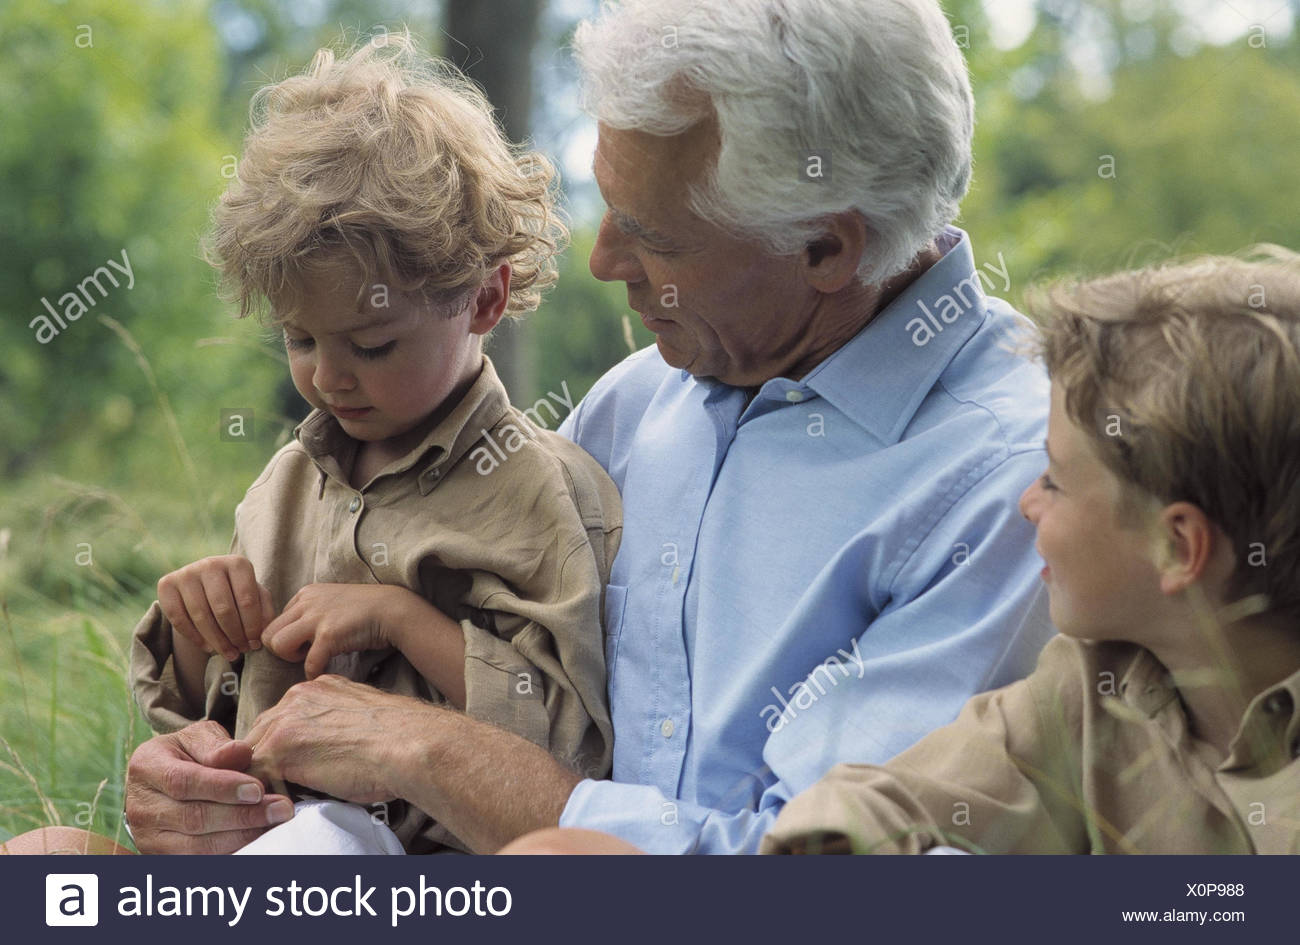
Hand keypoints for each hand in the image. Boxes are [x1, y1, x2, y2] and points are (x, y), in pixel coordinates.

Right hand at [124, 720, 293, 854]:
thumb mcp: (200, 737)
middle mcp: (140, 807)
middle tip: (281, 809)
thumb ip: (217, 745)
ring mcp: (148, 838)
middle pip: (193, 818)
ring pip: (197, 846)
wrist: (169, 777)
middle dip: (242, 815)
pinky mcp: (162, 858)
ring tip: (275, 823)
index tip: (257, 789)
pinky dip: (232, 852)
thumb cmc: (190, 753)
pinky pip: (200, 861)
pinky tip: (259, 840)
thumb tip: (240, 753)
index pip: (183, 781)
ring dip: (242, 836)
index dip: (222, 787)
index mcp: (146, 767)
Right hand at [157, 555, 274, 661]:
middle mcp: (211, 564)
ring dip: (217, 641)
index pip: (247, 600)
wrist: (205, 584)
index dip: (252, 627)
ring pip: (201, 616)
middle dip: (234, 636)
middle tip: (241, 651)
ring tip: (228, 654)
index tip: (255, 644)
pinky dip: (194, 637)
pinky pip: (178, 618)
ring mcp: (186, 573)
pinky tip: (208, 647)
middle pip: (223, 610)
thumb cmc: (237, 593)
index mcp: (237, 563)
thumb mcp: (257, 598)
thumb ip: (264, 613)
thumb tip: (261, 636)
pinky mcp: (166, 584)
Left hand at [244, 675, 431, 803]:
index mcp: (320, 688)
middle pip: (262, 731)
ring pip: (251, 753)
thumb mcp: (366, 718)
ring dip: (259, 778)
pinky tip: (275, 810)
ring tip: (270, 804)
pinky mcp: (280, 750)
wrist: (410, 746)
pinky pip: (252, 776)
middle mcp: (299, 696)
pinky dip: (259, 796)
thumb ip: (342, 724)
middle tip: (273, 787)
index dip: (286, 743)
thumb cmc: (402, 740)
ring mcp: (286, 721)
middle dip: (265, 758)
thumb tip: (340, 749)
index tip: (295, 765)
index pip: (285, 716)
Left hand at [260, 582, 430, 678]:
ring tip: (309, 659)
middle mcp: (307, 602)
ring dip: (291, 658)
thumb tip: (295, 635)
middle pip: (268, 633)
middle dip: (281, 649)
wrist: (393, 609)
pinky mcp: (329, 634)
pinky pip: (308, 662)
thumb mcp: (332, 602)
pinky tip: (323, 672)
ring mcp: (317, 617)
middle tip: (301, 655)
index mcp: (305, 594)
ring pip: (277, 644)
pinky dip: (314, 672)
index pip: (275, 620)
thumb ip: (312, 613)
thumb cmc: (365, 610)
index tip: (304, 644)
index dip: (287, 636)